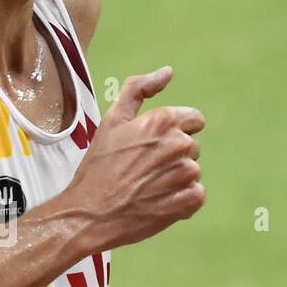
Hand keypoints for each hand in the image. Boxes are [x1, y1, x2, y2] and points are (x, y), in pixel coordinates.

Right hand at [69, 67, 205, 251]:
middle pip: (191, 146)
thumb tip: (168, 72)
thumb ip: (139, 89)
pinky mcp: (189, 200)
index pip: (194, 119)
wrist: (91, 214)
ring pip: (191, 171)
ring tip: (147, 187)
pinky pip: (195, 195)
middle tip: (142, 169)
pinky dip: (180, 200)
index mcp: (163, 121)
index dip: (174, 131)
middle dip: (172, 156)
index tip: (154, 146)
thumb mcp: (112, 121)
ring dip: (174, 178)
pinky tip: (156, 202)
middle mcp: (179, 144)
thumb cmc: (99, 168)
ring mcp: (186, 173)